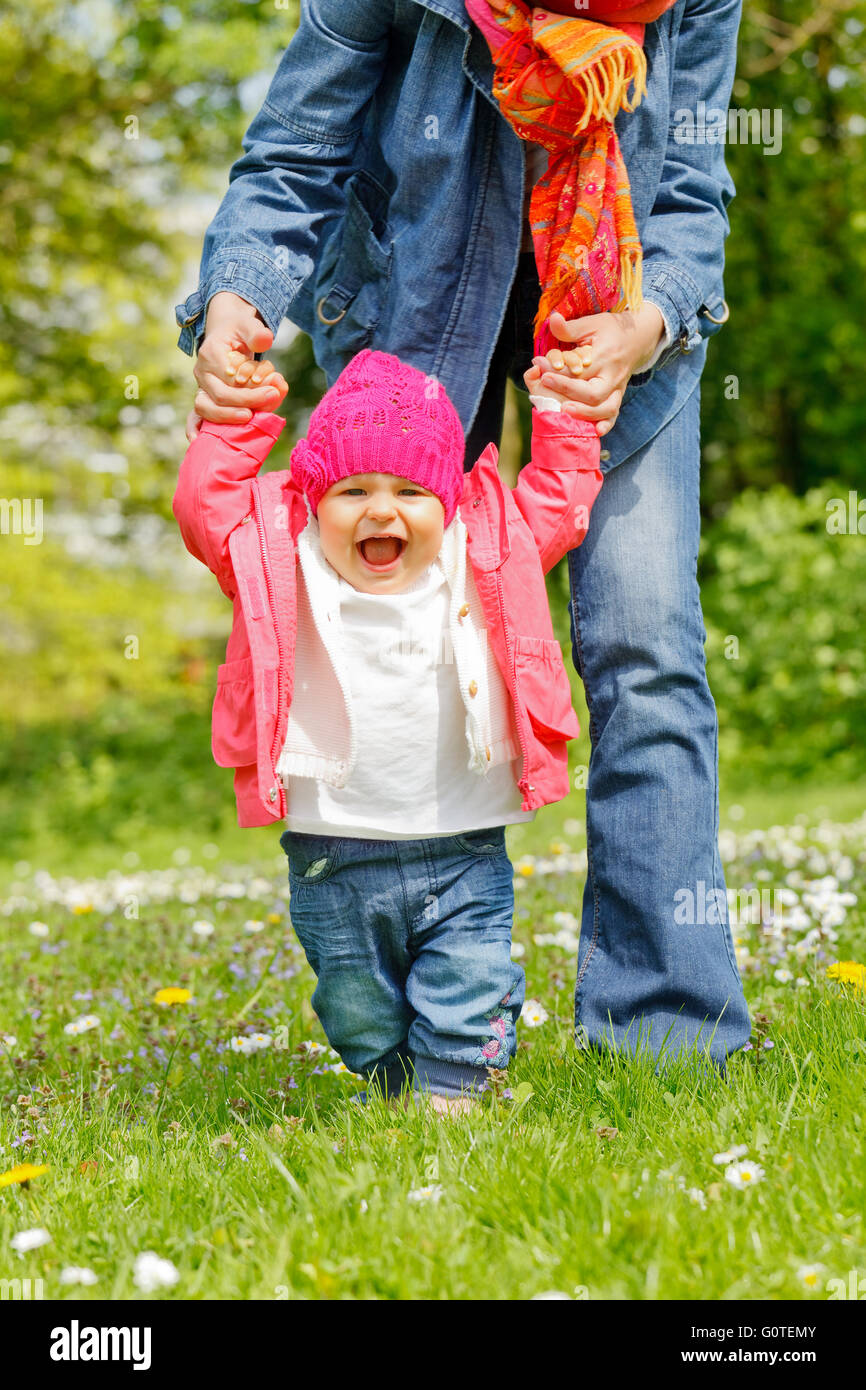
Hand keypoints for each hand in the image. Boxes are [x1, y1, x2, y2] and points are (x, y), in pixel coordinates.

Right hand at [186, 291, 288, 440]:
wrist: (227, 334)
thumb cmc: (240, 332)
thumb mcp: (249, 325)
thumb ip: (257, 332)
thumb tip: (264, 342)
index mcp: (210, 354)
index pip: (228, 376)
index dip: (249, 386)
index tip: (272, 389)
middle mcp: (202, 373)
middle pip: (219, 395)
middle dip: (246, 401)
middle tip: (271, 399)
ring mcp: (201, 388)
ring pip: (205, 408)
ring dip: (227, 416)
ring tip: (250, 417)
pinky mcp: (204, 399)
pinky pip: (193, 417)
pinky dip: (194, 429)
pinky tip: (199, 441)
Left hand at [532, 304, 665, 436]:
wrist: (639, 337)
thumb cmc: (611, 329)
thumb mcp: (592, 323)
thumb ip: (570, 328)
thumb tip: (552, 320)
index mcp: (605, 355)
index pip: (580, 368)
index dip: (558, 369)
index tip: (538, 364)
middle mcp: (613, 375)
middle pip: (592, 392)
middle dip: (568, 391)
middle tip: (546, 384)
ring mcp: (618, 387)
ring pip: (605, 408)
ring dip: (586, 414)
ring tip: (564, 411)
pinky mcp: (619, 395)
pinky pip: (615, 414)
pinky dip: (607, 424)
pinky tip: (595, 432)